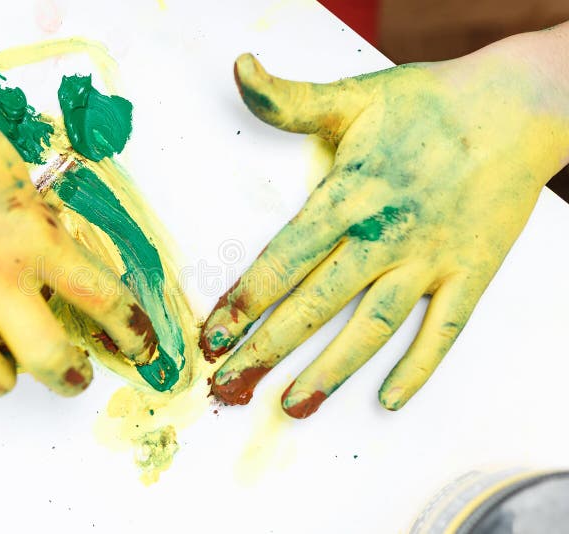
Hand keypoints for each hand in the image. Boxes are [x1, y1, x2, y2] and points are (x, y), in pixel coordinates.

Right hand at [0, 55, 157, 396]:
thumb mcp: (16, 177)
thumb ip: (36, 227)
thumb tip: (52, 266)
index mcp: (32, 232)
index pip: (99, 295)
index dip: (129, 330)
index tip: (142, 347)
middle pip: (43, 352)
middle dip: (67, 377)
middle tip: (73, 378)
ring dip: (1, 381)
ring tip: (7, 374)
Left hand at [202, 30, 568, 417]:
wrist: (521, 106)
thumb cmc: (432, 103)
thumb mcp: (354, 97)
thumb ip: (289, 99)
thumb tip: (239, 69)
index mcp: (350, 196)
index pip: (283, 259)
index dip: (244, 301)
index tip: (213, 335)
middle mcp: (386, 236)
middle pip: (316, 305)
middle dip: (268, 348)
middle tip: (231, 385)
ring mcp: (431, 260)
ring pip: (372, 328)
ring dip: (330, 371)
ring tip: (293, 405)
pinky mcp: (470, 274)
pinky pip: (443, 332)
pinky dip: (419, 369)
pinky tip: (390, 399)